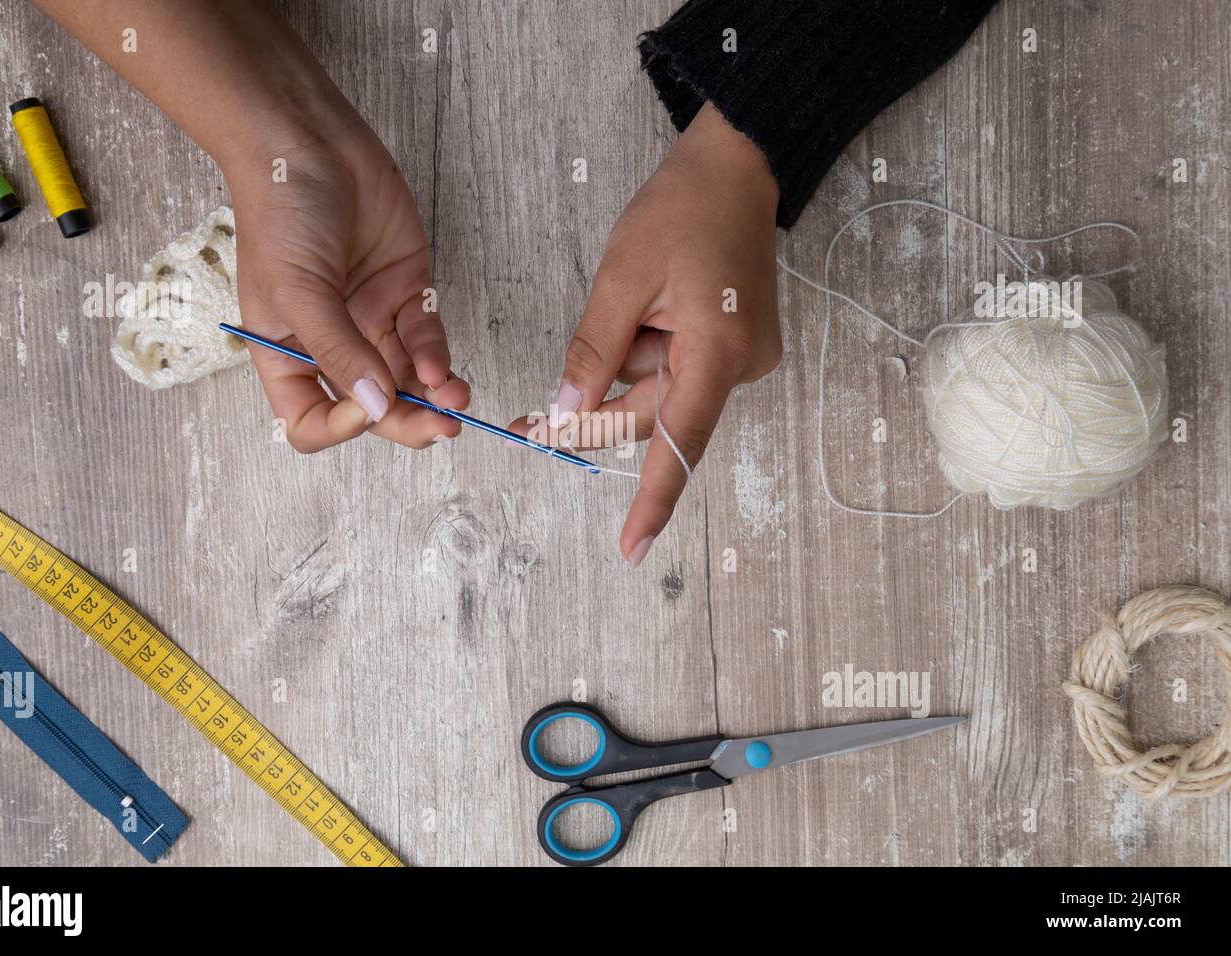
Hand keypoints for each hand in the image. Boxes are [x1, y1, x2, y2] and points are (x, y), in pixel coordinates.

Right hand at [226, 113, 469, 451]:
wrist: (307, 141)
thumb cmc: (280, 212)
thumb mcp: (298, 291)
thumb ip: (339, 352)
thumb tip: (374, 408)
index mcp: (286, 352)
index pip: (312, 419)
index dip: (340, 427)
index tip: (367, 408)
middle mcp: (331, 342)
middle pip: (371, 405)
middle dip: (405, 422)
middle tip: (439, 429)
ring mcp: (371, 317)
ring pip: (407, 379)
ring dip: (431, 397)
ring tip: (454, 401)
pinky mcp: (407, 289)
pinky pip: (427, 339)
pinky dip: (439, 358)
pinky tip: (445, 369)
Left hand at [510, 103, 781, 565]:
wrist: (737, 167)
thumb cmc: (682, 210)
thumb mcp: (622, 277)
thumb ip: (593, 352)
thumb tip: (568, 411)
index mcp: (716, 351)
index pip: (677, 441)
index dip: (652, 499)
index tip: (631, 548)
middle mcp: (738, 365)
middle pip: (652, 415)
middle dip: (591, 414)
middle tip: (522, 426)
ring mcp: (739, 358)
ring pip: (658, 390)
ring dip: (620, 368)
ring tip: (627, 302)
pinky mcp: (731, 345)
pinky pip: (673, 369)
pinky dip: (642, 353)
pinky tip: (645, 306)